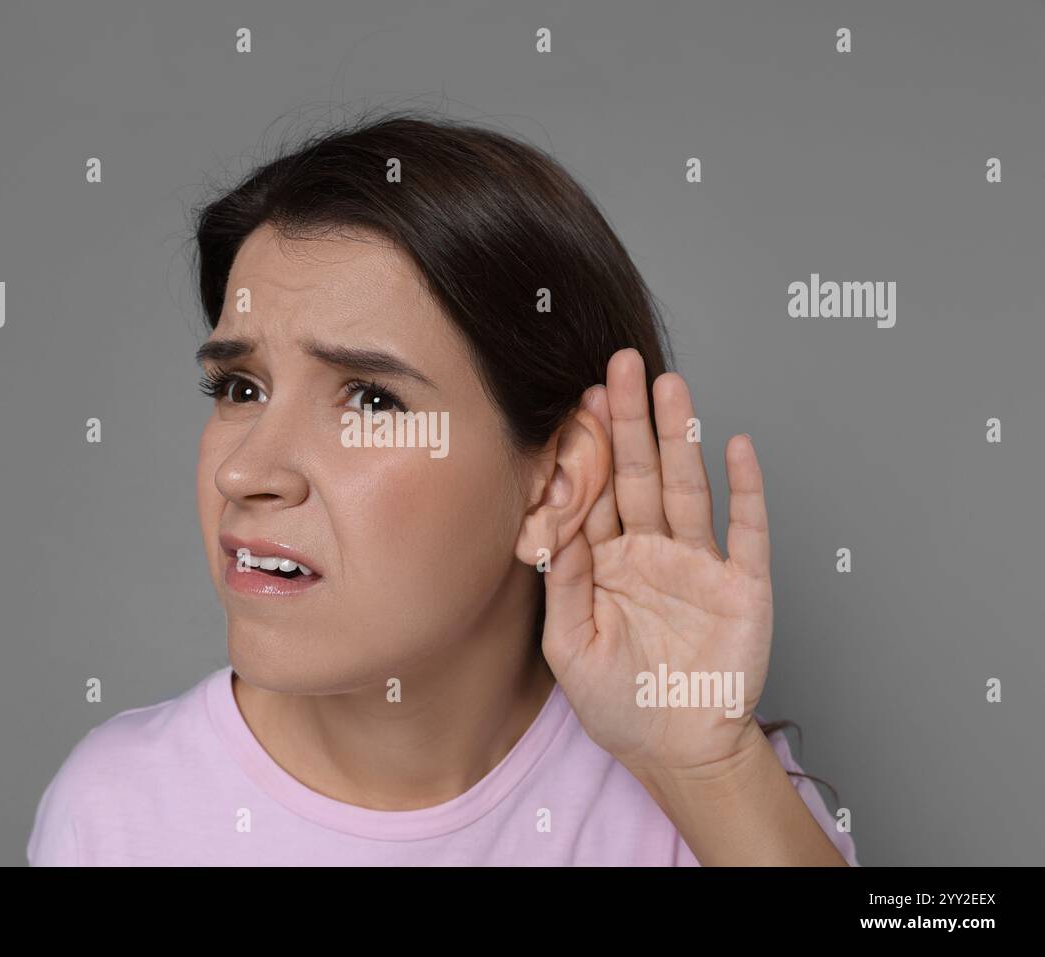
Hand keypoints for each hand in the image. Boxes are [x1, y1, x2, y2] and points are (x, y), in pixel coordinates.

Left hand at [541, 348, 773, 782]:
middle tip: (620, 365)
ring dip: (680, 437)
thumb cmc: (619, 703)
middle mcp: (653, 551)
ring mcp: (699, 563)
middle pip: (639, 473)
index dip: (587, 449)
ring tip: (669, 387)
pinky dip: (745, 488)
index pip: (595, 494)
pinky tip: (735, 446)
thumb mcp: (568, 646)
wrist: (676, 751)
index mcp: (608, 561)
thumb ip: (561, 583)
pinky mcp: (743, 584)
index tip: (575, 401)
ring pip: (687, 487)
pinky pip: (745, 529)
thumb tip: (551, 523)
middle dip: (630, 420)